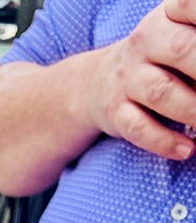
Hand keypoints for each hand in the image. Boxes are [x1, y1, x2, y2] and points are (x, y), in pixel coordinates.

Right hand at [88, 0, 195, 159]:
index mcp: (166, 17)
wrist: (96, 83)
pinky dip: (165, 142)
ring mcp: (127, 79)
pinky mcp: (115, 112)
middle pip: (182, 51)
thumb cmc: (156, 60)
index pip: (189, 6)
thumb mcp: (177, 36)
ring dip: (194, 112)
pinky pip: (139, 128)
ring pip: (163, 93)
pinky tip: (187, 149)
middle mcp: (144, 43)